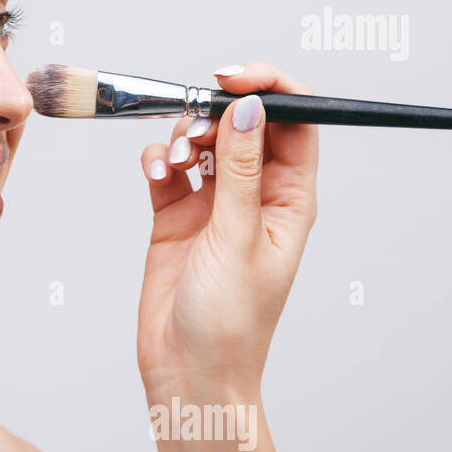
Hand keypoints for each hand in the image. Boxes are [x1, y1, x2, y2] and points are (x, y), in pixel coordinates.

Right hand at [135, 63, 318, 402]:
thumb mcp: (237, 240)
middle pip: (244, 126)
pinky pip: (168, 168)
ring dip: (184, 137)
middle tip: (194, 120)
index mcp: (289, 201)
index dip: (271, 90)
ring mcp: (214, 206)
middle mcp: (254, 197)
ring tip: (174, 162)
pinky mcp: (175, 217)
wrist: (188, 373)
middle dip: (216, 112)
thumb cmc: (229, 325)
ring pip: (203, 141)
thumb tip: (250, 110)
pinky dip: (158, 160)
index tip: (234, 77)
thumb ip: (240, 171)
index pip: (296, 124)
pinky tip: (156, 174)